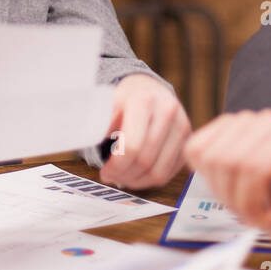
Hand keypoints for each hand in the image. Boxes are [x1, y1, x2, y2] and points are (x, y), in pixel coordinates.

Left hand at [99, 74, 190, 189]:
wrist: (146, 88)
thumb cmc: (122, 100)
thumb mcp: (104, 105)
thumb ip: (95, 124)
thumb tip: (82, 142)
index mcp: (143, 100)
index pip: (132, 147)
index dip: (116, 166)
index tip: (104, 171)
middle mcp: (168, 110)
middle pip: (145, 161)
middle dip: (124, 176)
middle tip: (111, 177)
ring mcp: (182, 125)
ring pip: (160, 172)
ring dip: (138, 181)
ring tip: (123, 178)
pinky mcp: (188, 139)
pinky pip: (170, 172)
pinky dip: (151, 179)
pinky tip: (137, 174)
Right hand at [185, 109, 270, 252]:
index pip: (255, 169)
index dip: (250, 203)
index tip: (260, 221)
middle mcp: (263, 124)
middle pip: (229, 164)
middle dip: (232, 201)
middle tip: (246, 214)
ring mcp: (239, 120)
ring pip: (209, 157)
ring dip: (217, 189)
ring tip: (236, 198)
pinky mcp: (220, 122)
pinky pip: (195, 148)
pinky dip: (202, 172)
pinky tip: (222, 181)